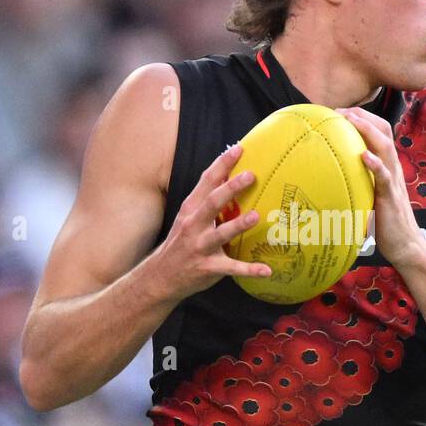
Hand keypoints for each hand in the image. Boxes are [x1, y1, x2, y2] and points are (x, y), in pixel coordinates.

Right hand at [155, 143, 271, 299]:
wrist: (160, 277)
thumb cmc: (181, 243)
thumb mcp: (188, 217)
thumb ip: (205, 199)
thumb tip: (227, 175)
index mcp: (190, 209)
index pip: (206, 181)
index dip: (222, 164)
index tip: (238, 149)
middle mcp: (193, 225)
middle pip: (212, 203)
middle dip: (230, 188)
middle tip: (251, 175)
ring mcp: (200, 247)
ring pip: (220, 234)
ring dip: (237, 225)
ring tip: (256, 216)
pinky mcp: (208, 268)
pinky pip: (231, 268)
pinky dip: (249, 269)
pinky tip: (266, 270)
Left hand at [340, 107, 425, 271]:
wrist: (404, 245)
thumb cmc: (384, 223)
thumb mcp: (369, 196)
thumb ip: (358, 182)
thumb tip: (331, 177)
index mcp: (387, 166)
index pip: (379, 132)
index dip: (363, 118)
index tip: (341, 111)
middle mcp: (393, 168)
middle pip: (384, 131)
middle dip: (364, 117)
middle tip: (341, 111)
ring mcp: (394, 181)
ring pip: (386, 147)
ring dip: (369, 131)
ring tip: (352, 121)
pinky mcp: (391, 197)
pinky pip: (385, 177)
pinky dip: (376, 164)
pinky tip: (364, 156)